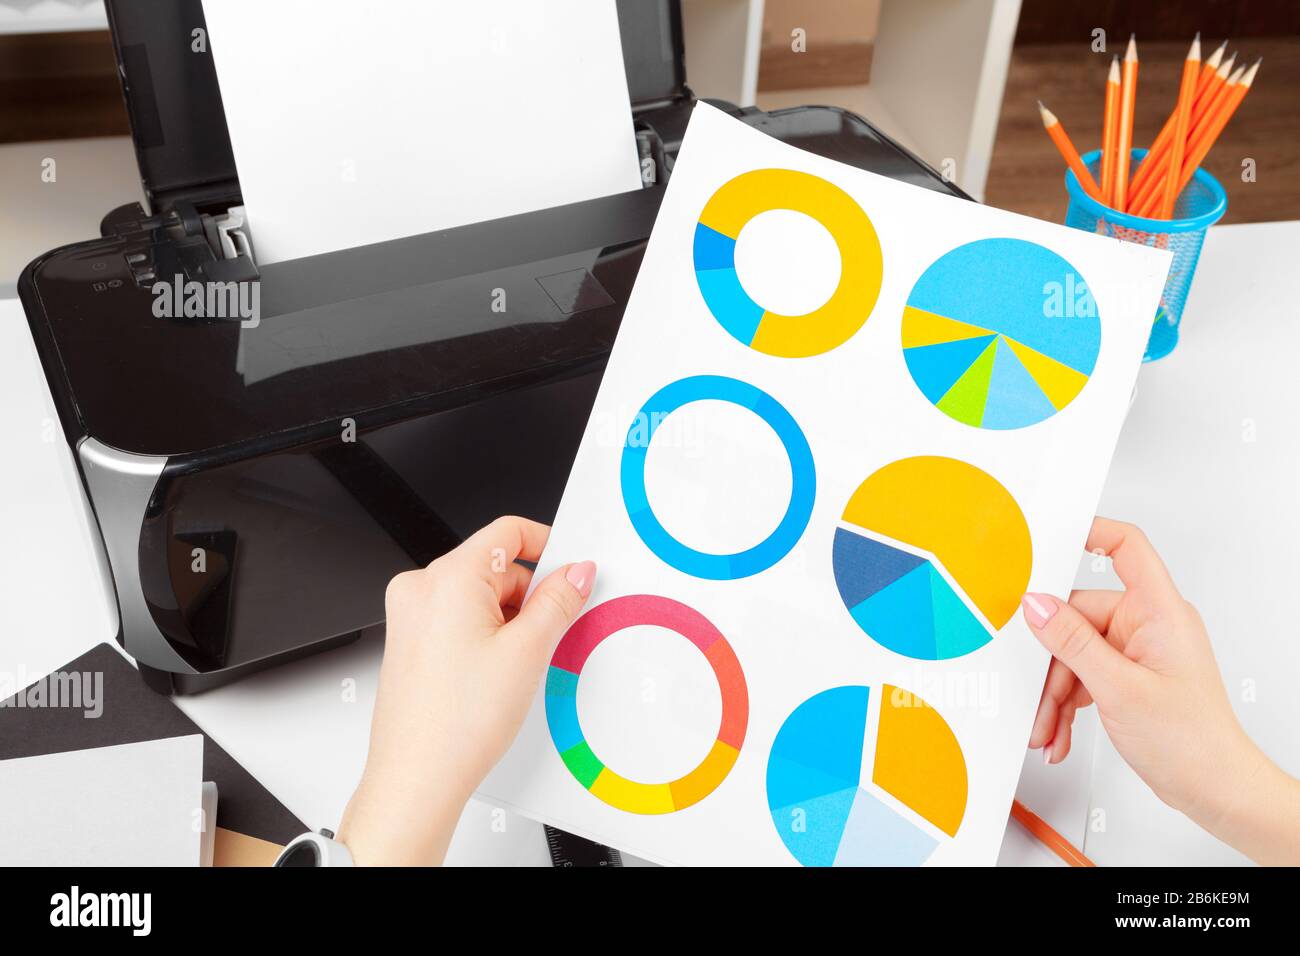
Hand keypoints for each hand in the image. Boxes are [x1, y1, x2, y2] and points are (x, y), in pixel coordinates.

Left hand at [337, 516, 594, 864]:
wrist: (416, 779)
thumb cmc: (456, 723)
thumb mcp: (528, 652)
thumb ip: (559, 600)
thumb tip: (577, 571)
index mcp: (447, 576)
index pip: (508, 531)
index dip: (548, 546)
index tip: (573, 572)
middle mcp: (421, 588)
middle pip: (495, 565)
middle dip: (529, 595)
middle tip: (550, 635)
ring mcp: (410, 615)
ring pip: (478, 595)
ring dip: (508, 620)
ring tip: (517, 667)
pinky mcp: (410, 641)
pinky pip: (458, 618)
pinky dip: (485, 635)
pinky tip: (496, 675)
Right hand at [1022, 517, 1299, 864]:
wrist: (1214, 788)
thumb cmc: (1192, 741)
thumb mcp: (1118, 689)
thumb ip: (1072, 642)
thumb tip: (1037, 605)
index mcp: (1159, 612)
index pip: (1126, 548)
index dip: (1089, 532)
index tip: (1047, 538)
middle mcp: (1149, 624)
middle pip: (1078, 618)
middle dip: (1053, 665)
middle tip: (1039, 697)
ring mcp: (1138, 650)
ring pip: (1074, 653)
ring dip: (1056, 694)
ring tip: (1049, 727)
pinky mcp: (1128, 675)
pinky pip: (1084, 675)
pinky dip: (1067, 704)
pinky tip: (1060, 730)